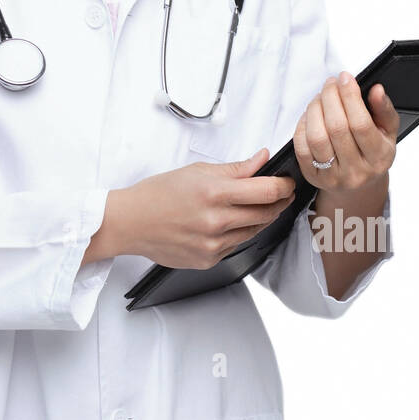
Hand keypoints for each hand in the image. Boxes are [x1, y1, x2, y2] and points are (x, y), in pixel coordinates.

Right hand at [85, 151, 296, 269]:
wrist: (131, 223)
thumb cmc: (158, 194)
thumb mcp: (197, 172)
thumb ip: (235, 168)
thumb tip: (261, 159)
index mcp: (214, 193)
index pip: (267, 191)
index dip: (284, 185)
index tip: (288, 182)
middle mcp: (216, 221)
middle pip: (267, 213)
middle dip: (278, 202)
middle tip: (279, 194)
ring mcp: (213, 244)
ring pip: (254, 231)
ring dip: (260, 218)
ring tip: (253, 207)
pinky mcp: (209, 260)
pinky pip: (235, 246)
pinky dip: (237, 233)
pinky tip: (226, 224)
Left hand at [293, 71, 398, 194]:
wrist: (359, 186)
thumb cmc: (373, 153)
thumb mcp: (387, 132)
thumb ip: (384, 110)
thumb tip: (376, 89)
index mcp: (379, 158)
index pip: (361, 124)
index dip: (350, 97)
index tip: (345, 78)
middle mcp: (356, 171)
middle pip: (336, 127)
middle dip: (330, 98)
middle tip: (331, 84)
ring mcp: (333, 177)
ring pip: (317, 137)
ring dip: (314, 109)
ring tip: (320, 97)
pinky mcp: (313, 177)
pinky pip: (302, 147)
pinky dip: (302, 125)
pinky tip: (310, 115)